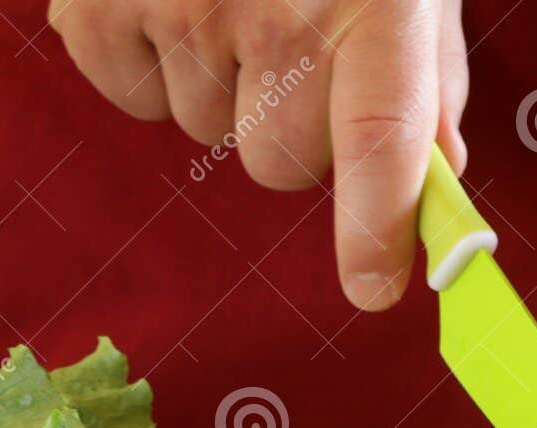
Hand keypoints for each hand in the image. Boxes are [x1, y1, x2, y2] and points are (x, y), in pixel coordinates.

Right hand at [49, 0, 466, 309]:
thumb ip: (427, 79)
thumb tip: (438, 176)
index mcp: (372, 4)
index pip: (381, 144)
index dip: (377, 228)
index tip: (376, 290)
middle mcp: (277, 11)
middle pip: (281, 166)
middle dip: (291, 131)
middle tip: (291, 53)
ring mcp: (180, 6)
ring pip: (208, 132)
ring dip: (223, 89)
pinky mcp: (98, 2)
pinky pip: (132, 98)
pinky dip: (149, 64)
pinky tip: (171, 0)